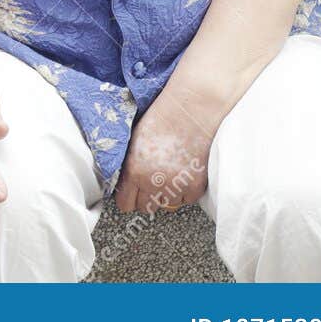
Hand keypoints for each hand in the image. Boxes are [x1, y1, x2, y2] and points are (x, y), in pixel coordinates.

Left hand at [114, 96, 213, 213]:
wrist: (190, 113)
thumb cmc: (161, 121)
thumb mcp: (134, 143)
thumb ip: (129, 166)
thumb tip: (125, 183)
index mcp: (134, 171)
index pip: (125, 203)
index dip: (128, 198)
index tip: (132, 194)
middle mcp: (153, 183)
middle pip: (146, 207)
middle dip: (147, 197)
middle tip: (152, 183)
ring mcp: (176, 186)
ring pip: (167, 205)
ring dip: (167, 194)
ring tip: (169, 174)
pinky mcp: (195, 187)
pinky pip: (186, 200)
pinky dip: (185, 191)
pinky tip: (183, 174)